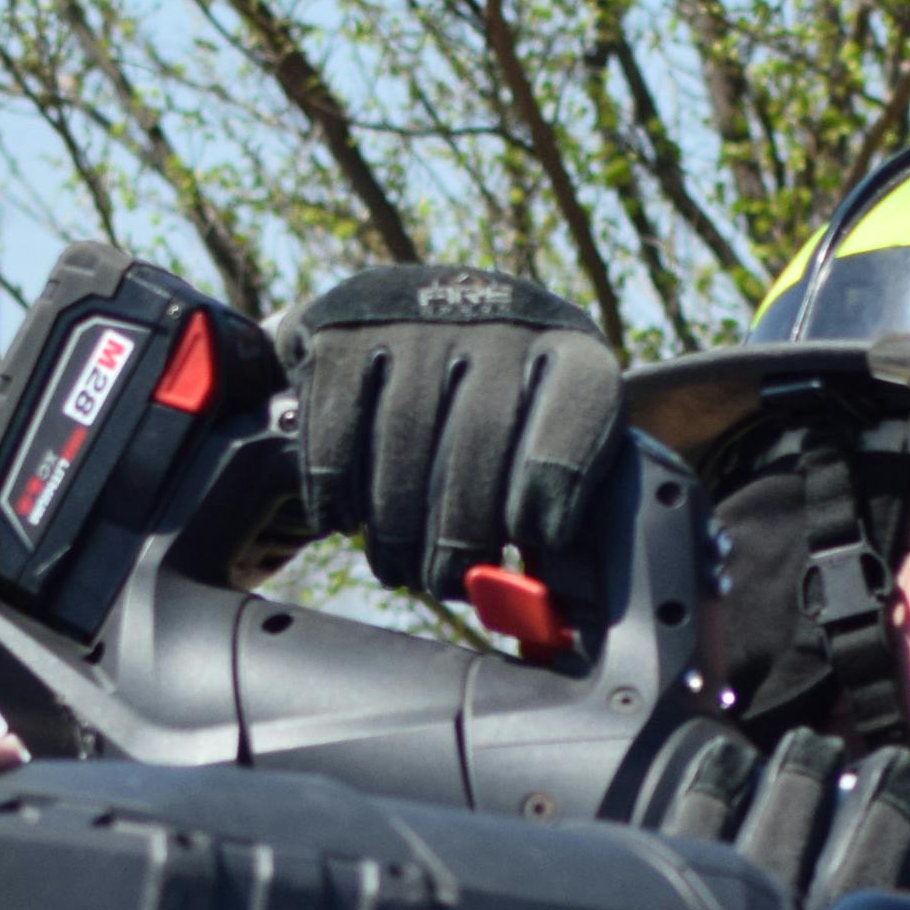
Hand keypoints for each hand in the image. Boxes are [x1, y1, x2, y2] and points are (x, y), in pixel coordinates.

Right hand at [274, 264, 620, 596]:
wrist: (418, 309)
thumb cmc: (499, 403)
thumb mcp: (546, 433)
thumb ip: (555, 501)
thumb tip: (538, 599)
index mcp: (570, 350)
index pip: (574, 416)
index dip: (555, 486)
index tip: (534, 541)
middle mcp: (498, 319)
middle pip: (479, 439)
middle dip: (461, 530)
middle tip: (446, 582)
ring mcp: (418, 315)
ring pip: (402, 438)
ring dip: (396, 523)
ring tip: (399, 567)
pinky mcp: (344, 325)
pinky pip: (335, 422)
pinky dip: (336, 485)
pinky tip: (344, 520)